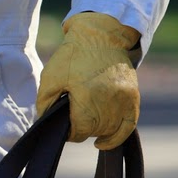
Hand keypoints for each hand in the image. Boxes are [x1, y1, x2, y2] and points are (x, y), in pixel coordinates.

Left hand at [36, 11, 140, 149]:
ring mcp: (124, 101)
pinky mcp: (133, 97)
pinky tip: (103, 142)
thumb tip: (46, 123)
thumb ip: (45, 104)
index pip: (78, 132)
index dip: (67, 130)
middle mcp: (110, 103)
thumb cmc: (72, 55)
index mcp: (88, 99)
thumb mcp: (50, 77)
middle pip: (93, 131)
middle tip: (72, 114)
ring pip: (109, 129)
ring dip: (96, 129)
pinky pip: (129, 125)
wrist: (100, 35)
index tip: (62, 123)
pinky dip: (118, 136)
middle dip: (80, 127)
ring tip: (85, 119)